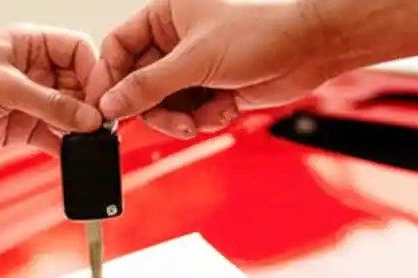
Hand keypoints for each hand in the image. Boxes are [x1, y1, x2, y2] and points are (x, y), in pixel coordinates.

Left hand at [0, 25, 102, 154]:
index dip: (93, 72)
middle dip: (90, 105)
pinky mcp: (21, 127)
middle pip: (78, 84)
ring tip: (89, 143)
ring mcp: (29, 100)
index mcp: (29, 44)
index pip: (77, 50)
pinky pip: (53, 137)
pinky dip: (64, 147)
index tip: (99, 98)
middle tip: (99, 125)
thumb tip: (89, 117)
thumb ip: (50, 103)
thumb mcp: (6, 88)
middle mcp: (33, 70)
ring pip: (68, 113)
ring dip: (79, 128)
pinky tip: (73, 156)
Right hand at [84, 0, 338, 137]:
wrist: (309, 50)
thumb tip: (111, 103)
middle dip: (153, 107)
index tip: (107, 106)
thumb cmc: (258, 33)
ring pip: (164, 104)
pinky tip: (223, 110)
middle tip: (166, 122)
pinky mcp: (213, 89)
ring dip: (178, 119)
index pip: (120, 46)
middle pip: (140, 82)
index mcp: (165, 15)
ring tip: (196, 123)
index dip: (111, 77)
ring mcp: (195, 66)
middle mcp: (177, 39)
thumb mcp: (194, 60)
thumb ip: (148, 85)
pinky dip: (203, 118)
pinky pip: (190, 113)